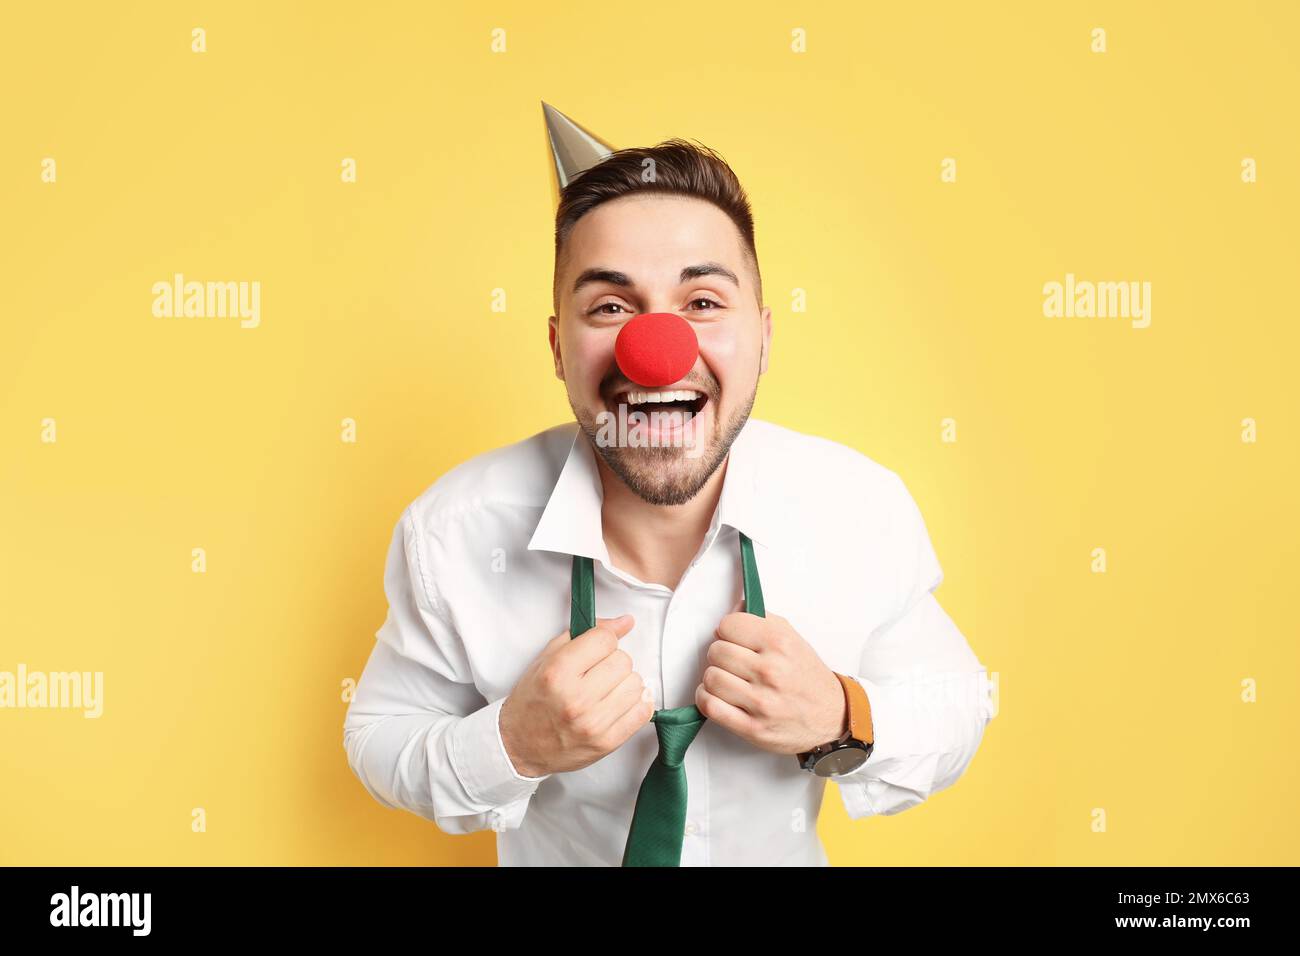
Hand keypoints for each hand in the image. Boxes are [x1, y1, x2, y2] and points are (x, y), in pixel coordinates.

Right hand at [500, 614, 653, 776]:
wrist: (520, 746)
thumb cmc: (532, 702)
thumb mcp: (547, 660)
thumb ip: (584, 635)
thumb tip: (624, 623)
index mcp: (557, 673)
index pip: (604, 640)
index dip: (604, 640)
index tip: (598, 647)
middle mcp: (575, 699)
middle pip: (623, 661)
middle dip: (613, 661)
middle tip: (598, 672)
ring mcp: (593, 723)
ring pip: (636, 684)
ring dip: (624, 683)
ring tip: (606, 690)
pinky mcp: (607, 742)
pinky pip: (643, 711)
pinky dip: (636, 704)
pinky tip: (619, 704)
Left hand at [694, 611, 846, 755]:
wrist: (832, 716)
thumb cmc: (806, 676)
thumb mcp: (791, 637)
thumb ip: (760, 619)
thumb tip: (730, 610)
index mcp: (780, 643)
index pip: (728, 625)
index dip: (728, 631)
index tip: (734, 639)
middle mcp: (771, 671)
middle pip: (716, 651)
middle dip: (720, 655)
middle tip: (732, 661)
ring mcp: (761, 701)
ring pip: (711, 678)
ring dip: (714, 679)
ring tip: (728, 680)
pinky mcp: (752, 728)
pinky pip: (710, 706)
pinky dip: (707, 699)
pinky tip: (719, 696)